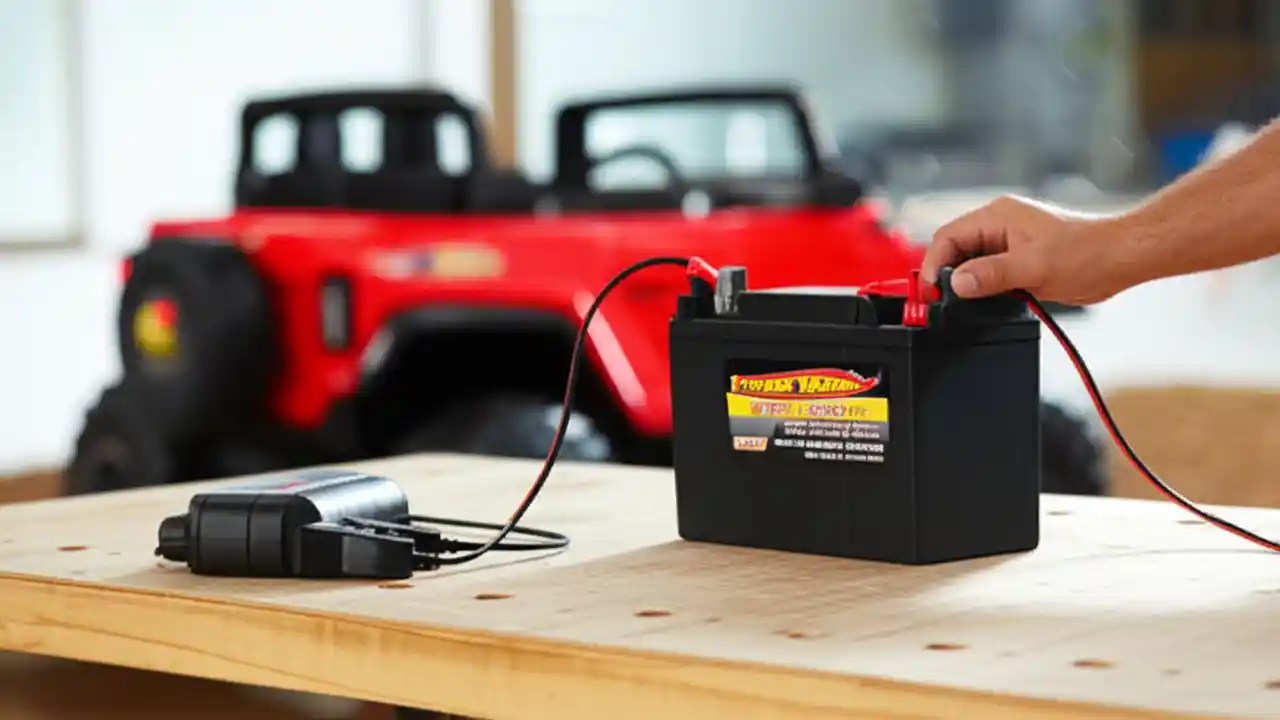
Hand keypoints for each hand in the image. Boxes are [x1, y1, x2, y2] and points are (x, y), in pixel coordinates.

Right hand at [920, 195, 1130, 304]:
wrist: (1120, 258)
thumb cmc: (1087, 253)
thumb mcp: (1035, 267)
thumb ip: (992, 274)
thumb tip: (957, 282)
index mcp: (997, 216)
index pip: (948, 236)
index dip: (933, 264)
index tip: (929, 291)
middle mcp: (999, 225)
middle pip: (954, 250)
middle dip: (946, 276)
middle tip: (942, 304)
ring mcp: (1008, 242)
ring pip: (970, 264)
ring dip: (966, 284)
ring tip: (965, 305)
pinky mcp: (1018, 258)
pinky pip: (988, 273)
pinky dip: (983, 289)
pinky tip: (987, 303)